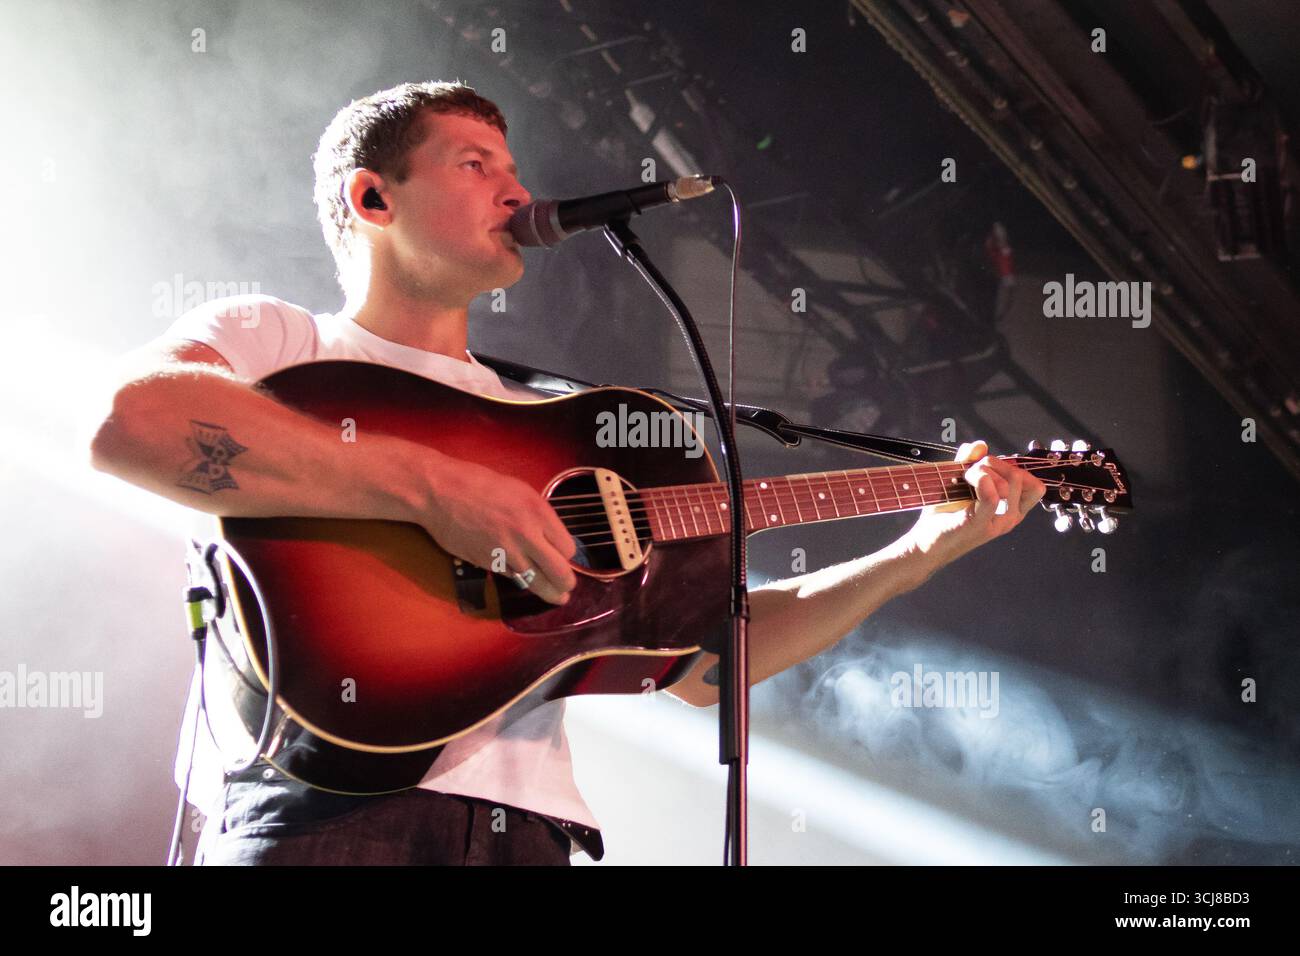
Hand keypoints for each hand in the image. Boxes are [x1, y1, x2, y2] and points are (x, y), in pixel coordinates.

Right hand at [418, 456, 577, 604]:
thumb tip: (550, 538)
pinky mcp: (488, 564)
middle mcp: (526, 535)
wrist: (442, 494)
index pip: (568, 548)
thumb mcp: (520, 492)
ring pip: (536, 582)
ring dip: (548, 592)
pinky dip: (519, 579)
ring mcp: (507, 552)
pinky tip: (523, 580)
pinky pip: (512, 577)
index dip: (567, 554)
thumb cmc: (480, 485)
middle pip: (559, 572)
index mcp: (538, 512)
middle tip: (567, 588)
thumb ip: (538, 516)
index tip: (563, 556)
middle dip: (566, 583)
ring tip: (556, 598)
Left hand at [902, 440, 1045, 565]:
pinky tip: (969, 480)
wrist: (925, 543)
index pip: (1034, 485)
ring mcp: (996, 523)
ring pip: (1007, 482)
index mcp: (1012, 510)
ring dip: (983, 470)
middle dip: (994, 464)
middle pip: (1018, 476)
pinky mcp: (979, 524)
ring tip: (964, 479)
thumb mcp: (960, 483)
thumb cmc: (944, 515)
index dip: (1013, 468)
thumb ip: (971, 461)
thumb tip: (980, 445)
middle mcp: (1010, 518)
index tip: (989, 469)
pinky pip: (992, 497)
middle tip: (970, 471)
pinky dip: (981, 480)